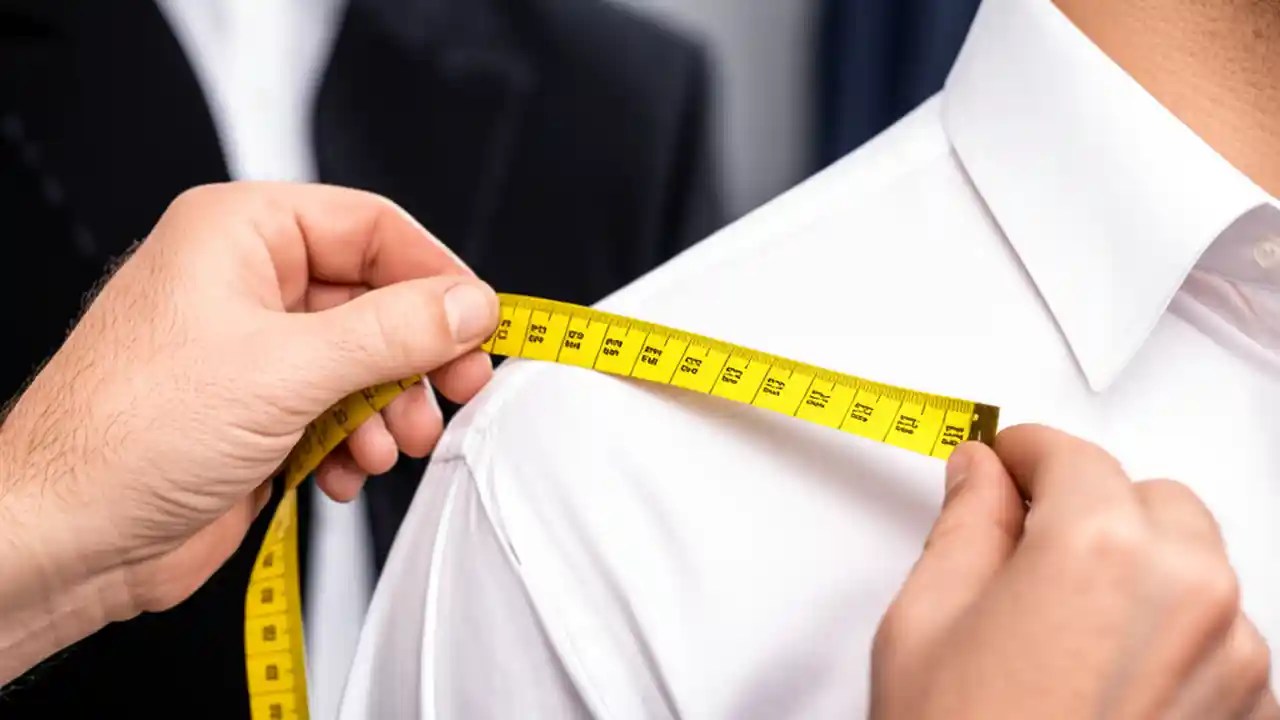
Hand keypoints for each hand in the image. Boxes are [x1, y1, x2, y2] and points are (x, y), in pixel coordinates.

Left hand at [0, 183, 497, 680]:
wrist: (65, 539)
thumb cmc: (128, 435)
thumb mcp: (287, 369)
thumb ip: (394, 331)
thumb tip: (468, 305)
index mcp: (240, 234)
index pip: (371, 228)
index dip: (434, 275)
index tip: (479, 323)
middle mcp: (246, 284)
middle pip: (375, 300)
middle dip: (416, 355)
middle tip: (454, 391)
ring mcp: (252, 352)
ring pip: (363, 362)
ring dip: (387, 409)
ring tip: (387, 444)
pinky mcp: (256, 412)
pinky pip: (337, 411)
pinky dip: (353, 443)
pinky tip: (340, 470)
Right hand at [871, 425, 1276, 719]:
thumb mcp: (925, 620)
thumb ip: (964, 524)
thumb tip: (981, 477)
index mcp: (1099, 551)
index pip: (1069, 456)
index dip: (1022, 453)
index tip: (1002, 462)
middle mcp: (1188, 594)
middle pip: (1148, 499)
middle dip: (1088, 506)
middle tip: (1023, 545)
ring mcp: (1235, 661)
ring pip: (1195, 566)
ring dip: (1137, 570)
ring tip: (1062, 624)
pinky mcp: (1252, 714)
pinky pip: (1220, 636)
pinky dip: (1173, 634)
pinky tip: (1104, 674)